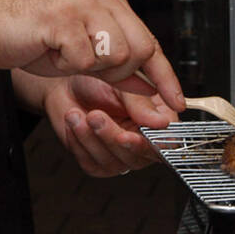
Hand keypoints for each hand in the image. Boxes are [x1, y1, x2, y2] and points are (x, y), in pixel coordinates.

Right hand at [0, 0, 183, 112]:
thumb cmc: (34, 37)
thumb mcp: (84, 55)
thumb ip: (118, 69)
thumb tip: (152, 92)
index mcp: (110, 0)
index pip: (150, 41)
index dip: (165, 76)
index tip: (176, 102)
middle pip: (138, 51)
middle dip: (116, 73)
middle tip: (84, 65)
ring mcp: (83, 3)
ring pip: (115, 56)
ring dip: (87, 67)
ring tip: (62, 53)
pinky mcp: (64, 17)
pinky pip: (85, 60)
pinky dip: (65, 65)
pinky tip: (50, 51)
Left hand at [43, 75, 179, 176]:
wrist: (67, 76)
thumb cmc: (98, 69)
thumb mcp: (122, 77)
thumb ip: (141, 101)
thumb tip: (161, 122)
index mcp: (158, 116)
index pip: (167, 142)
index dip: (151, 145)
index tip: (127, 135)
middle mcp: (142, 136)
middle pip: (138, 156)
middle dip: (112, 137)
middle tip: (95, 116)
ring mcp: (120, 150)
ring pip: (114, 163)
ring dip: (92, 139)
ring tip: (77, 114)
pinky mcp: (97, 158)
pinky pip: (92, 164)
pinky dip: (79, 143)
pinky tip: (74, 122)